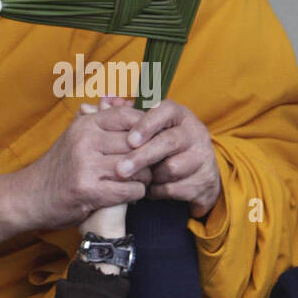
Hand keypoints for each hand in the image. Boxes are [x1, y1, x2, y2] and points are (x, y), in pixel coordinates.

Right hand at [18, 96, 147, 230]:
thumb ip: (100, 119)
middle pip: (136, 143)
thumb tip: (127, 100)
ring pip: (138, 167)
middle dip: (149, 155)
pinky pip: (131, 189)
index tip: (154, 138)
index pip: (128, 116)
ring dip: (144, 177)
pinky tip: (130, 193)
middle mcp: (86, 141)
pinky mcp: (89, 191)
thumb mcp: (76, 136)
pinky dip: (136, 193)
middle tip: (151, 164)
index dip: (147, 127)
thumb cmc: (60, 166)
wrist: (30, 195)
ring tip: (139, 180)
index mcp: (85, 124)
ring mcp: (87, 166)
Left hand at [116, 99, 221, 217]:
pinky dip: (158, 191)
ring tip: (138, 178)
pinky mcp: (204, 179)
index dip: (146, 125)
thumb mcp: (149, 129)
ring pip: (171, 168)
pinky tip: (150, 189)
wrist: (200, 174)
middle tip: (120, 169)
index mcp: (179, 115)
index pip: (164, 111)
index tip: (129, 140)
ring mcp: (202, 156)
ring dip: (150, 176)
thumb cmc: (164, 146)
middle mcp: (194, 131)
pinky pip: (175, 188)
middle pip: (167, 142)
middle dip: (142, 157)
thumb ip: (120, 117)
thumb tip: (92, 106)